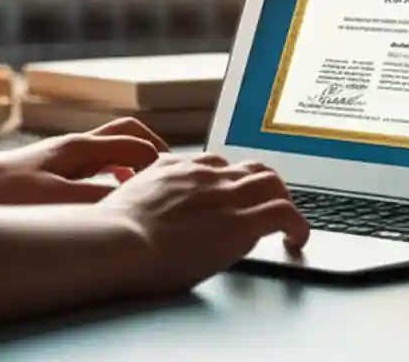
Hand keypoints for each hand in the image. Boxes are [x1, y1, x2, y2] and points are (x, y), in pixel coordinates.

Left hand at [0, 118, 169, 203]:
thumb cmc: (1, 194)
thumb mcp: (55, 201)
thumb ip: (99, 200)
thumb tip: (136, 202)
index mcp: (80, 148)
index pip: (138, 146)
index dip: (162, 165)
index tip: (177, 187)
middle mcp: (74, 145)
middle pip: (129, 134)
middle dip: (156, 151)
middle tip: (174, 176)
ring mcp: (63, 156)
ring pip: (113, 149)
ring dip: (135, 163)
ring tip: (150, 189)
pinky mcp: (52, 170)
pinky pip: (97, 165)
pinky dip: (115, 175)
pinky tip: (113, 197)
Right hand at [100, 153, 309, 294]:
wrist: (116, 241)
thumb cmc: (110, 233)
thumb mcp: (124, 202)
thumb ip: (143, 196)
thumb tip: (143, 203)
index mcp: (176, 168)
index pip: (214, 165)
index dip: (229, 182)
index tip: (230, 197)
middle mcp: (205, 174)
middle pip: (249, 168)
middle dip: (262, 186)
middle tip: (268, 206)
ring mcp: (226, 195)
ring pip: (272, 183)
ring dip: (282, 201)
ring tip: (288, 223)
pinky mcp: (242, 221)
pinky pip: (285, 214)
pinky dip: (298, 225)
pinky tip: (298, 239)